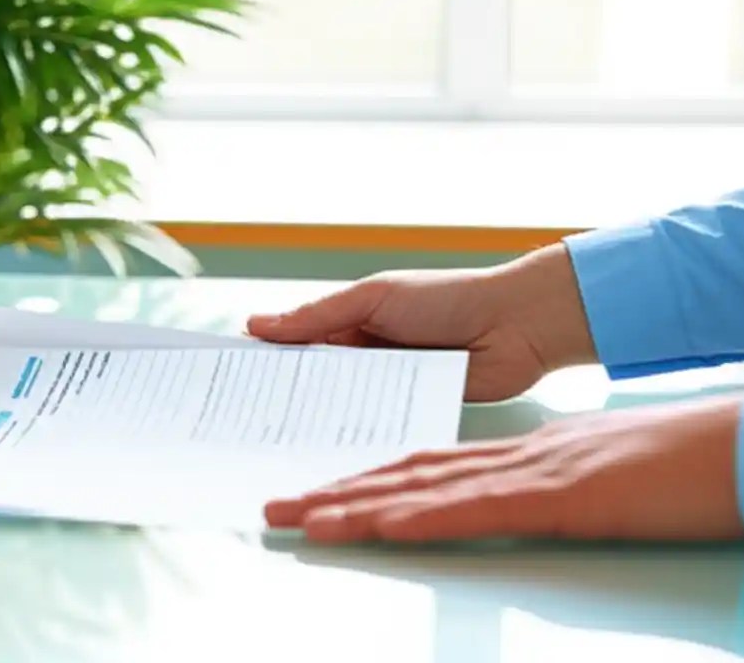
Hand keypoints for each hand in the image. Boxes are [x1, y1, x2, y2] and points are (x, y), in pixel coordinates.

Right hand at [247, 244, 595, 401]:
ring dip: (315, 415)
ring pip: (341, 406)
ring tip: (272, 435)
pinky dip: (355, 432)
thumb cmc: (448, 297)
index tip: (227, 375)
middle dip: (282, 393)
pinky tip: (327, 447)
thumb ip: (318, 316)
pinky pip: (376, 425)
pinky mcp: (412, 412)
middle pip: (313, 379)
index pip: (296, 342)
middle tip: (240, 415)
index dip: (264, 357)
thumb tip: (259, 324)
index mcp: (351, 322)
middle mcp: (365, 357)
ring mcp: (387, 386)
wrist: (516, 324)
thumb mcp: (373, 297)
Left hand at [265, 395, 743, 542]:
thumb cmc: (681, 466)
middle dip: (337, 492)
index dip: (367, 480)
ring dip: (355, 505)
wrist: (741, 446)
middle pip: (407, 474)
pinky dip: (421, 516)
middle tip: (277, 507)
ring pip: (426, 488)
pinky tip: (378, 523)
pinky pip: (478, 509)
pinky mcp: (562, 497)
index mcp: (523, 457)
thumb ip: (550, 483)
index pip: (427, 468)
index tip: (320, 493)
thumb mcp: (599, 476)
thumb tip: (519, 497)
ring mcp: (535, 474)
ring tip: (299, 519)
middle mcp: (515, 459)